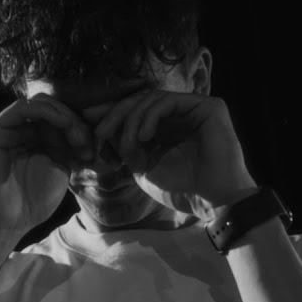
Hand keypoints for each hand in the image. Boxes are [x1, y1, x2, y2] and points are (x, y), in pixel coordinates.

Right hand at [0, 93, 93, 237]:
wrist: (6, 224)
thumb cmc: (32, 202)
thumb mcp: (60, 168)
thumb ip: (69, 146)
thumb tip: (91, 128)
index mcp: (32, 137)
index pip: (58, 115)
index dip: (79, 125)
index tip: (92, 147)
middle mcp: (18, 129)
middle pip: (52, 106)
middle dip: (75, 120)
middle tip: (87, 143)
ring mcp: (5, 128)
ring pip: (40, 103)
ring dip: (64, 116)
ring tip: (78, 139)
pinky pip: (23, 108)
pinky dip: (48, 114)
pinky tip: (65, 129)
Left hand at [92, 87, 257, 220]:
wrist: (214, 202)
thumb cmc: (182, 189)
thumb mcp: (143, 166)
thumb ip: (126, 145)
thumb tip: (101, 127)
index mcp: (168, 125)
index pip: (135, 109)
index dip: (110, 112)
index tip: (87, 120)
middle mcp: (183, 112)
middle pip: (140, 100)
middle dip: (115, 113)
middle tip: (99, 131)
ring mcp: (197, 107)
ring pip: (152, 99)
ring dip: (132, 119)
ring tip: (128, 144)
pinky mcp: (210, 106)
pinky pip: (169, 101)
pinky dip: (151, 116)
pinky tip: (144, 137)